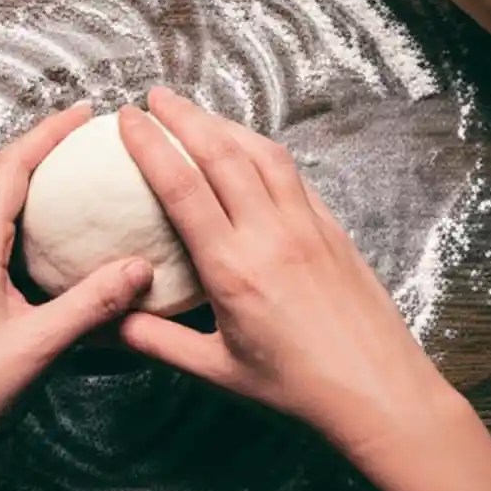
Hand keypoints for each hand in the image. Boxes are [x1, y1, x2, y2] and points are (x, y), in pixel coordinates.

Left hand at [0, 103, 152, 433]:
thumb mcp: (42, 346)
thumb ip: (93, 304)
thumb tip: (142, 267)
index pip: (9, 170)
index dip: (46, 135)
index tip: (81, 114)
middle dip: (33, 143)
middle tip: (76, 130)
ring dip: (18, 171)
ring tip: (61, 165)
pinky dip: (10, 205)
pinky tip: (40, 224)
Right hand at [116, 88, 490, 490]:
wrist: (381, 394)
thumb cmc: (299, 390)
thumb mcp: (217, 371)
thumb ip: (158, 341)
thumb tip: (110, 322)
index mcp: (233, 269)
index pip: (182, 188)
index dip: (151, 145)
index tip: (128, 120)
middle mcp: (270, 235)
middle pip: (222, 153)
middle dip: (184, 116)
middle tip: (156, 96)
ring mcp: (307, 226)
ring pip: (262, 153)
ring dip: (225, 124)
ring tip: (197, 113)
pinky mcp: (332, 229)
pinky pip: (292, 174)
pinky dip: (262, 149)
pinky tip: (249, 149)